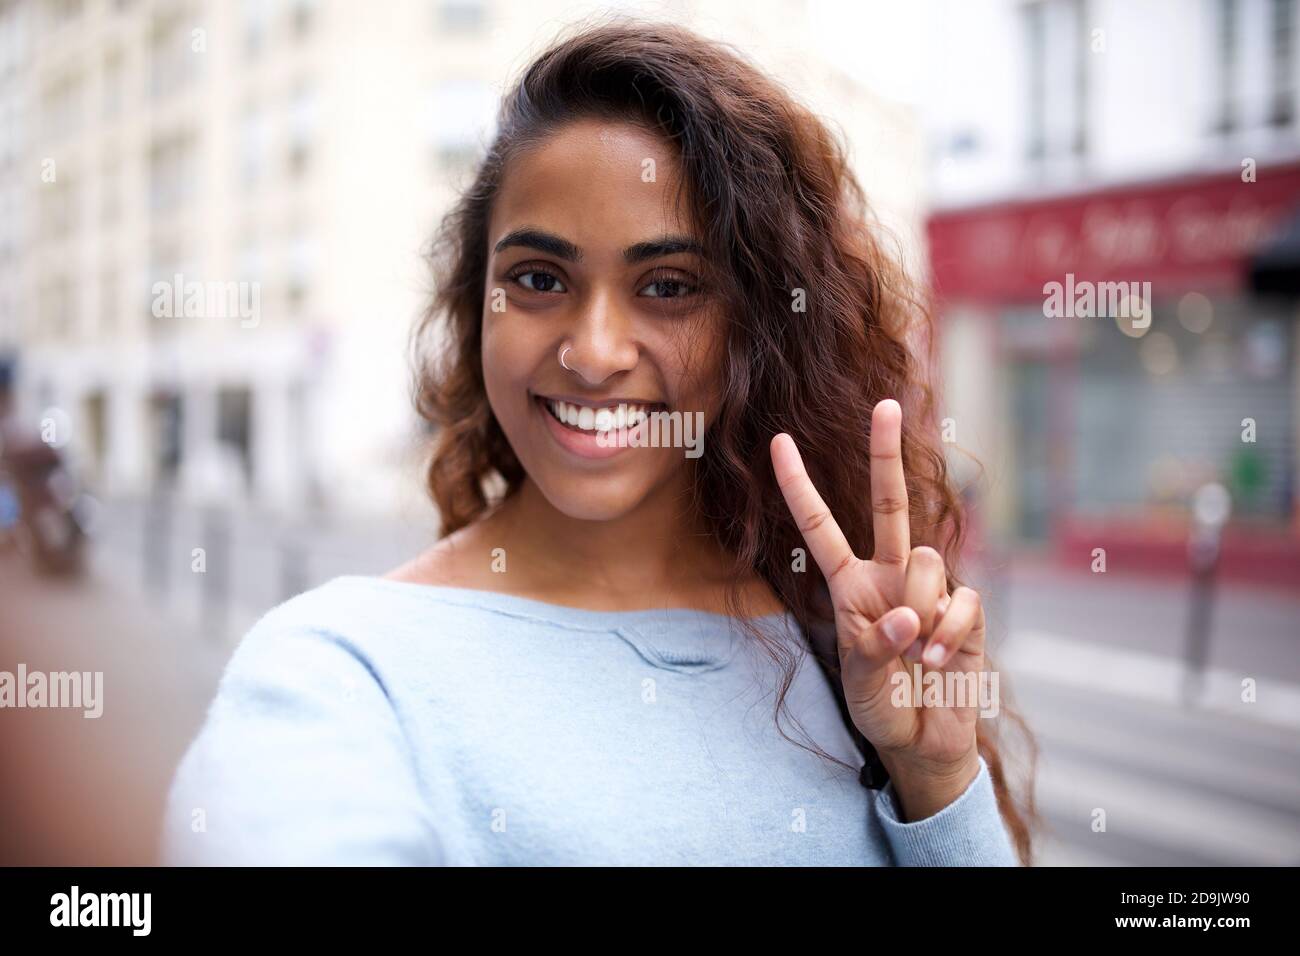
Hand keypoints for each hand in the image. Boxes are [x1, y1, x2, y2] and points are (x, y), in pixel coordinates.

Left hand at [770, 399, 984, 820]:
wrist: (923, 742)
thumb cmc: (881, 706)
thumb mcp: (860, 680)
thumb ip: (877, 644)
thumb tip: (910, 614)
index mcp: (850, 585)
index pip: (821, 527)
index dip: (800, 486)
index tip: (779, 442)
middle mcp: (889, 575)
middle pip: (890, 504)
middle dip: (885, 453)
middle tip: (884, 403)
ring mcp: (931, 589)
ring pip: (923, 561)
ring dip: (917, 609)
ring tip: (915, 653)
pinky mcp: (966, 610)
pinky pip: (960, 599)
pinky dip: (948, 632)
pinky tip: (939, 660)